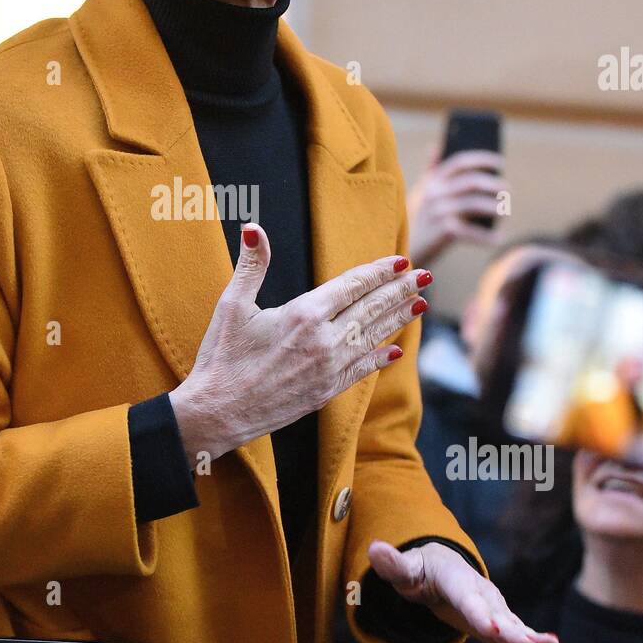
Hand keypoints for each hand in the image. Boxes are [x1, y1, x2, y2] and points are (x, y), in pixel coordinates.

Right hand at [169, 227, 431, 466]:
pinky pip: (362, 369)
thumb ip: (251, 266)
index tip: (400, 260)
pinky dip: (380, 357)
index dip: (378, 271)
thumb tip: (253, 228)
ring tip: (420, 304)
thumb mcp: (231, 306)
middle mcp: (323, 340)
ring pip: (372, 337)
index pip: (352, 285)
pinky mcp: (325, 391)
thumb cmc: (221, 358)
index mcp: (303, 314)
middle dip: (399, 290)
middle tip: (424, 276)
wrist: (218, 413)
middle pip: (370, 309)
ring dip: (397, 319)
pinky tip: (395, 350)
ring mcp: (328, 368)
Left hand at [367, 540, 569, 642]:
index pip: (467, 597)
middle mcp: (481, 594)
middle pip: (497, 616)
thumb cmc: (423, 569)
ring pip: (515, 628)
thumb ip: (393, 564)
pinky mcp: (500, 623)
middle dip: (512, 633)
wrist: (444, 565)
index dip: (478, 612)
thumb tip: (375, 549)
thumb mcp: (405, 568)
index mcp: (457, 580)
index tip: (489, 627)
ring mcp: (494, 609)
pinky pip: (521, 639)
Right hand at [407, 147, 508, 264]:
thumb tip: (435, 147)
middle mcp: (434, 193)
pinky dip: (487, 237)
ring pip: (474, 205)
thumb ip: (430, 172)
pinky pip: (471, 232)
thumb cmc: (418, 219)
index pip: (459, 162)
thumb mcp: (421, 193)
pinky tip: (499, 238)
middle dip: (493, 184)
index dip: (482, 159)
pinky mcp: (442, 232)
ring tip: (505, 211)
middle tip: (507, 190)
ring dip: (494, 208)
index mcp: (432, 181)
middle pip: (471, 182)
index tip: (500, 163)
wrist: (406, 249)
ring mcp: (437, 212)